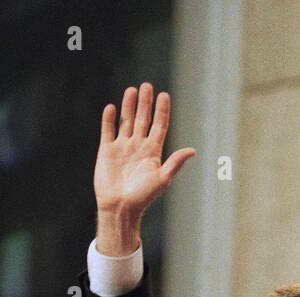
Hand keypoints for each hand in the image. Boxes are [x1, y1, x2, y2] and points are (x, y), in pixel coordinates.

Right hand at [93, 83, 195, 254]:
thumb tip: (193, 151)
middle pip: (143, 119)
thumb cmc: (143, 197)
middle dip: (145, 103)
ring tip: (132, 90)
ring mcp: (122, 148)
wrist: (120, 208)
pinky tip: (111, 107)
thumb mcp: (162, 179)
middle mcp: (138, 147)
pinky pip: (108, 131)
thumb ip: (175, 163)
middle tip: (147, 86)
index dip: (161, 111)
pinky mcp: (106, 152)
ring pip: (126, 122)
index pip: (159, 126)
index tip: (164, 95)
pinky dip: (109, 120)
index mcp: (153, 152)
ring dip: (129, 106)